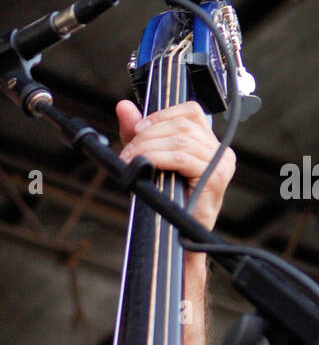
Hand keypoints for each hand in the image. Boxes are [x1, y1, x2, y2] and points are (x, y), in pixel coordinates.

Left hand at [115, 99, 235, 231]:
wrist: (176, 237)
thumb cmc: (166, 202)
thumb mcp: (148, 159)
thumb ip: (139, 133)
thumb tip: (123, 107)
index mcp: (207, 143)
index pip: (190, 112)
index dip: (162, 115)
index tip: (138, 128)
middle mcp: (219, 150)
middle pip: (182, 124)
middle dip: (149, 134)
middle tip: (128, 150)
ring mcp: (221, 163)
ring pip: (180, 139)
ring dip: (149, 146)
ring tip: (131, 159)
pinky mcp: (215, 177)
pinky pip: (182, 157)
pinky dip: (158, 158)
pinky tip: (144, 164)